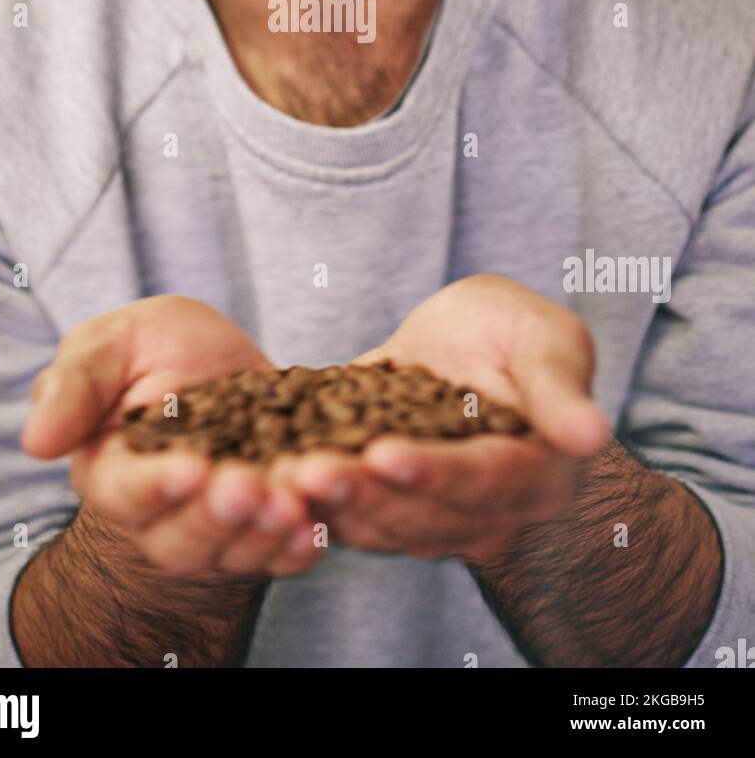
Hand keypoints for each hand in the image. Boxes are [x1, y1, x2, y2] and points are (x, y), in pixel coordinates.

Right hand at [21, 295, 323, 578]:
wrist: (220, 363)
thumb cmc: (153, 350)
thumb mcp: (111, 344)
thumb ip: (73, 386)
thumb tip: (36, 442)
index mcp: (113, 472)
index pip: (126, 493)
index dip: (155, 485)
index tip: (188, 467)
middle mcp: (162, 516)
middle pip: (183, 538)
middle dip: (217, 514)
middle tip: (246, 486)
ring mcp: (218, 531)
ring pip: (235, 551)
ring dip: (264, 532)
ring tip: (291, 502)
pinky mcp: (268, 530)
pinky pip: (283, 554)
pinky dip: (300, 547)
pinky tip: (317, 527)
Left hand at [268, 275, 612, 565]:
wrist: (472, 349)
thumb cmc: (519, 336)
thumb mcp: (547, 338)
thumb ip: (560, 386)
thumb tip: (592, 434)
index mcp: (531, 472)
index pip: (482, 479)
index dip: (436, 472)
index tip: (388, 454)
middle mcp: (481, 510)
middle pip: (419, 511)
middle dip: (363, 492)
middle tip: (310, 469)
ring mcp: (428, 514)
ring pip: (375, 521)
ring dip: (326, 502)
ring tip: (280, 474)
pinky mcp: (382, 505)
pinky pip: (344, 512)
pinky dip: (305, 498)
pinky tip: (264, 474)